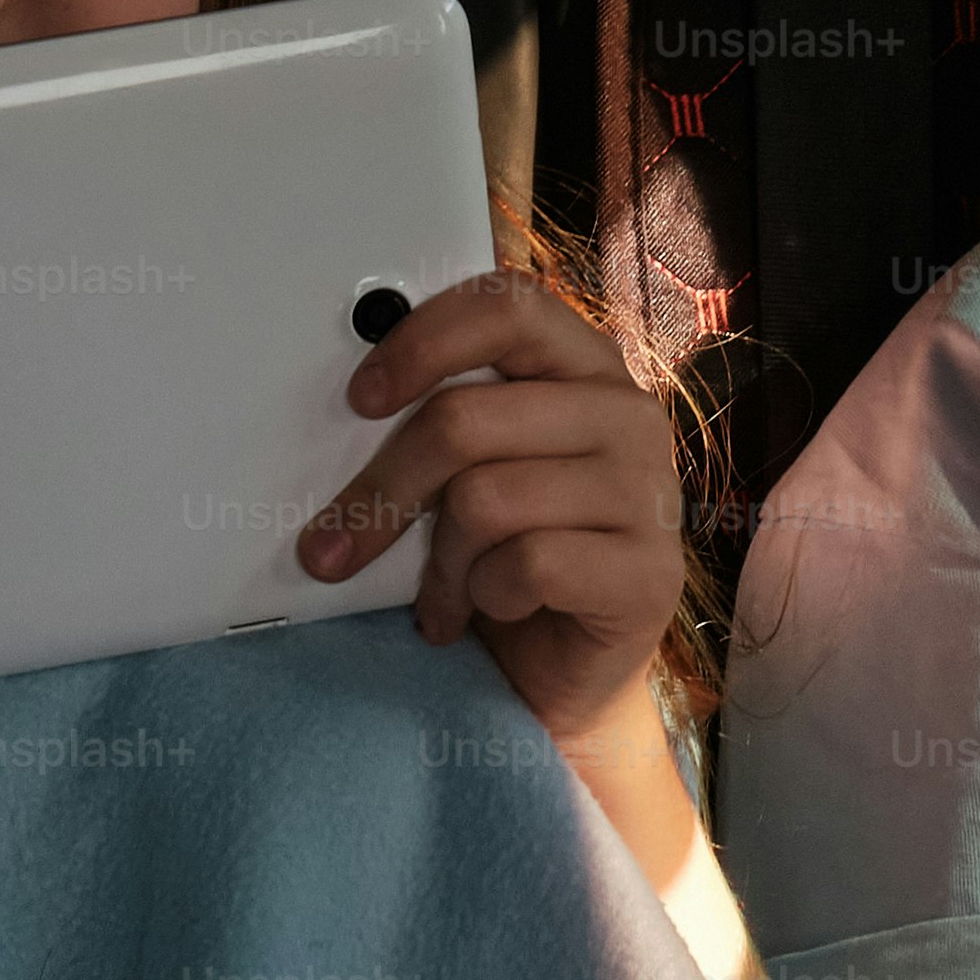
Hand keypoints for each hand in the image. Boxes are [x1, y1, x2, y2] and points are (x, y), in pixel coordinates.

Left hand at [294, 269, 685, 750]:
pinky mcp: (650, 572)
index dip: (423, 340)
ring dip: (441, 564)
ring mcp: (648, 494)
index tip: (360, 399)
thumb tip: (346, 413)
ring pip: (486, 500)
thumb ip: (439, 426)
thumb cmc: (507, 558)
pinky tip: (491, 610)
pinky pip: (528, 565)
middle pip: (465, 420)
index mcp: (581, 368)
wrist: (564, 673)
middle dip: (383, 492)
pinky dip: (486, 597)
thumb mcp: (467, 474)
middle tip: (330, 547)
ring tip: (443, 592)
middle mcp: (626, 416)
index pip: (508, 307)